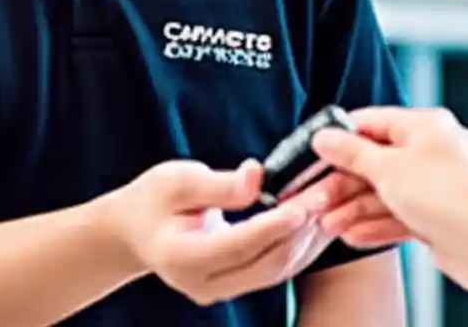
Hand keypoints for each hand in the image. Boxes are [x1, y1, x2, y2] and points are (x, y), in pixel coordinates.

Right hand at [96, 159, 330, 305]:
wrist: (136, 232)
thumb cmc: (153, 200)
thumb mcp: (177, 180)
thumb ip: (219, 184)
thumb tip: (258, 176)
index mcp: (182, 257)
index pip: (239, 244)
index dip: (275, 225)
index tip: (305, 202)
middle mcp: (204, 284)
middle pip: (266, 262)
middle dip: (302, 228)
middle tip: (327, 194)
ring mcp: (222, 291)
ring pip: (278, 269)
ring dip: (308, 237)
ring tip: (330, 201)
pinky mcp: (237, 286)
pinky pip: (278, 268)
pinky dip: (301, 244)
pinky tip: (319, 218)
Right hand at [309, 107, 467, 297]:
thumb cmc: (453, 198)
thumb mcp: (389, 169)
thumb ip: (353, 153)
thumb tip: (327, 137)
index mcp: (426, 127)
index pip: (373, 122)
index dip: (340, 138)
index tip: (314, 152)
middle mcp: (432, 152)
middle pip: (375, 161)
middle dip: (343, 182)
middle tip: (315, 197)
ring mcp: (435, 186)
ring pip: (384, 192)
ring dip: (353, 208)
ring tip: (329, 223)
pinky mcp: (437, 217)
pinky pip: (397, 216)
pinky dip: (374, 225)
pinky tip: (353, 235)